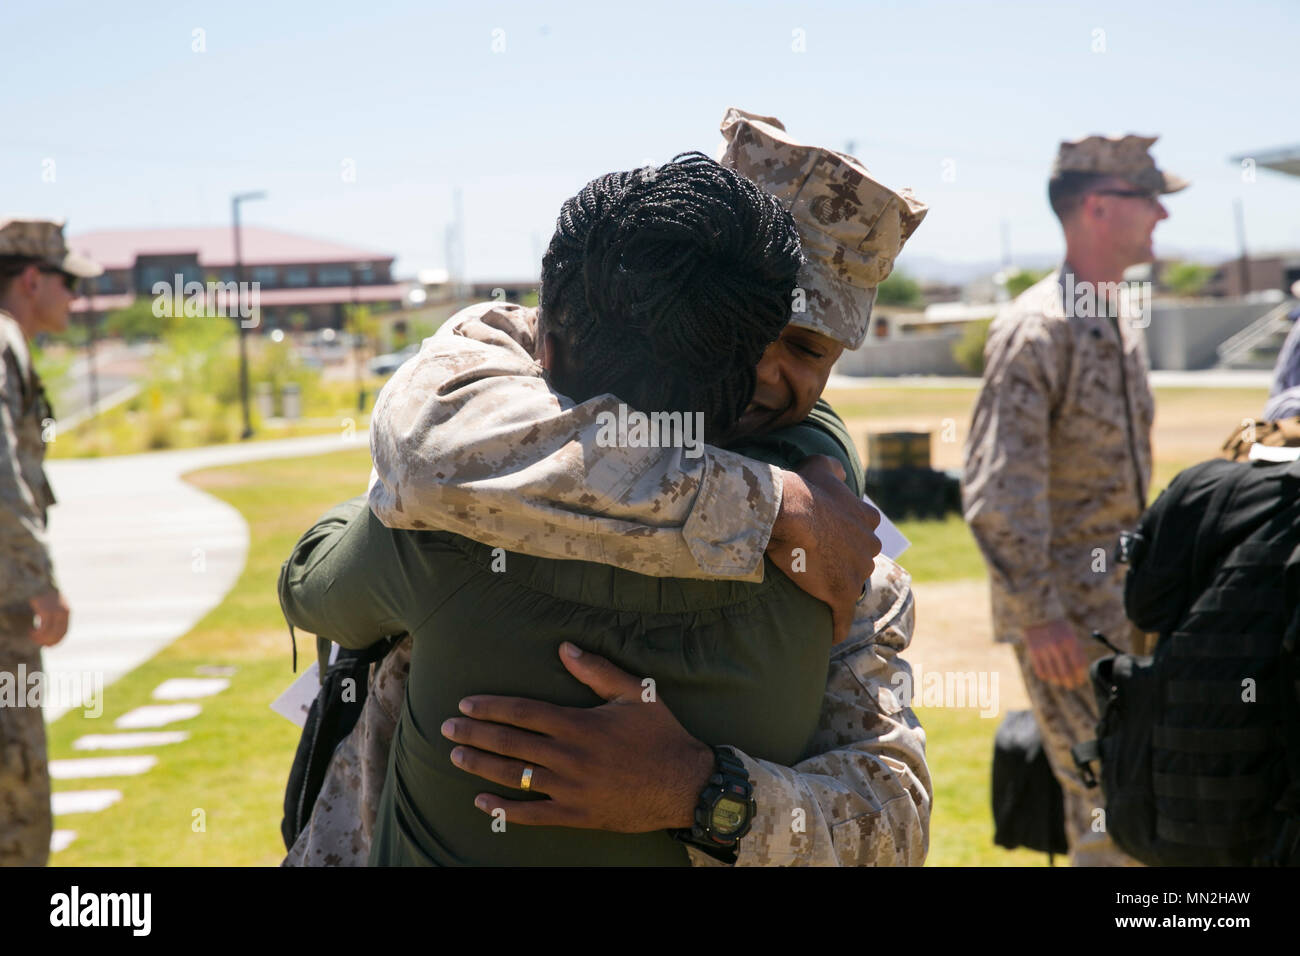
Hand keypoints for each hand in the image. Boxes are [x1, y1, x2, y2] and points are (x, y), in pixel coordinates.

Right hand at [28, 589, 68, 646]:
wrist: (39, 582)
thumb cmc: (44, 595)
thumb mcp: (52, 606)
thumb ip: (53, 616)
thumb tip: (49, 630)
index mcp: (67, 612)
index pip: (64, 631)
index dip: (57, 641)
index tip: (49, 646)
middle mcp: (64, 613)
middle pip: (58, 634)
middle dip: (49, 642)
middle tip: (40, 645)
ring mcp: (56, 612)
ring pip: (50, 633)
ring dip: (40, 638)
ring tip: (32, 637)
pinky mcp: (47, 612)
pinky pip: (43, 628)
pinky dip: (37, 633)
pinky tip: (30, 631)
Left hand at [441, 642, 715, 831]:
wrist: (685, 785)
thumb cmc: (661, 735)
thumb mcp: (635, 693)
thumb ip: (596, 670)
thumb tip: (564, 648)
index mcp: (579, 724)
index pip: (523, 712)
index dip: (490, 708)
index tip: (465, 705)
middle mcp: (569, 756)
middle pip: (510, 743)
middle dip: (473, 735)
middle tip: (445, 729)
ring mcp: (571, 788)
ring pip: (515, 776)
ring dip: (480, 766)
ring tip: (455, 757)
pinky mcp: (577, 815)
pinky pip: (532, 815)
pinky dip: (504, 809)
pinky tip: (481, 800)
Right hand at [767, 454, 880, 643]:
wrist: (789, 511)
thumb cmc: (803, 488)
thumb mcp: (822, 467)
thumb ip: (836, 470)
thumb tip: (843, 475)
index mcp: (867, 519)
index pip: (861, 534)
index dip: (842, 539)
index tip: (826, 542)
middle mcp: (869, 546)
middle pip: (857, 562)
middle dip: (841, 565)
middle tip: (815, 565)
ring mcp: (857, 572)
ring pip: (849, 587)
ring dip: (834, 591)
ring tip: (813, 594)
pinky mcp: (842, 595)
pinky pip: (842, 618)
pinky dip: (837, 627)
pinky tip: (831, 636)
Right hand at [1022, 618, 1087, 687]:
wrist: (1036, 612)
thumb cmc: (1057, 626)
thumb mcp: (1070, 634)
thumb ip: (1075, 650)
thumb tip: (1079, 671)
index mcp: (1070, 641)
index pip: (1079, 666)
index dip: (1080, 677)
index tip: (1080, 681)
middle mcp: (1058, 646)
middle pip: (1066, 673)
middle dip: (1070, 683)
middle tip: (1071, 685)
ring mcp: (1045, 650)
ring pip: (1053, 675)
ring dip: (1058, 681)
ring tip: (1060, 682)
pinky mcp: (1034, 652)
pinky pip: (1041, 672)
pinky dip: (1046, 677)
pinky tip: (1048, 675)